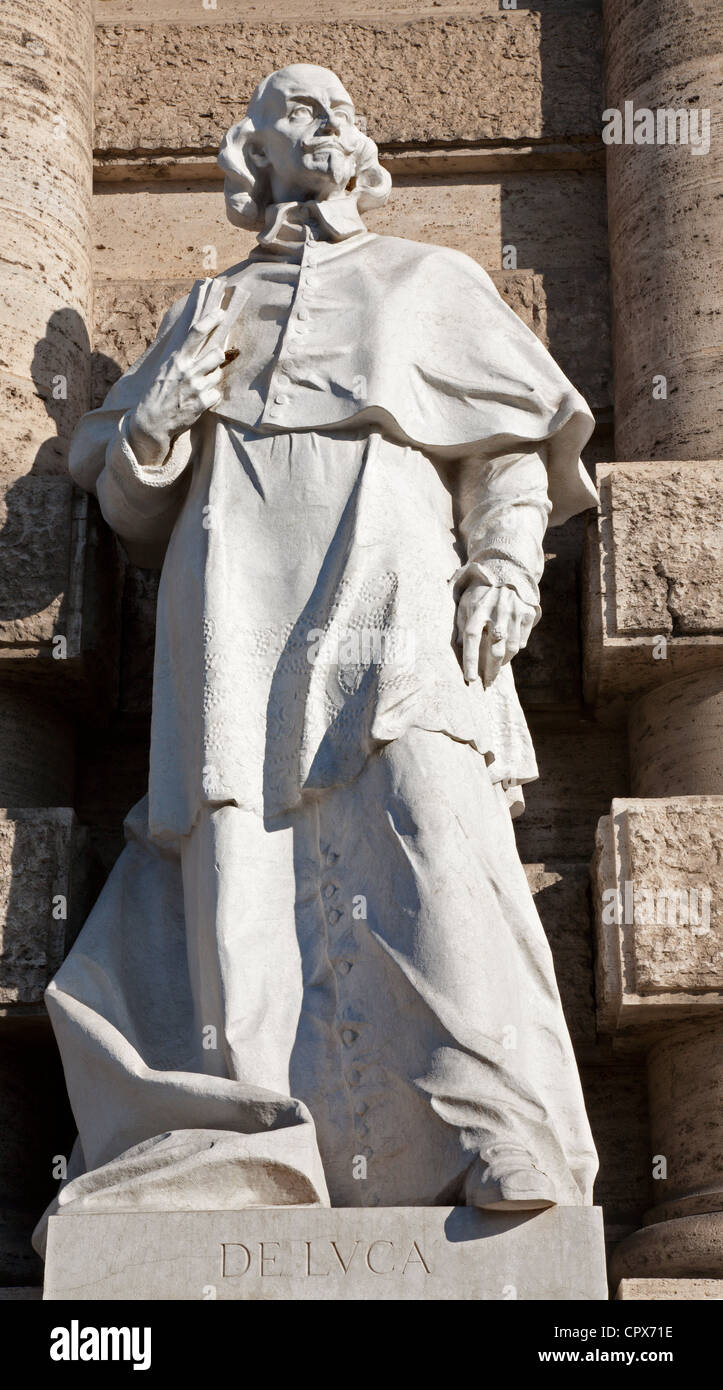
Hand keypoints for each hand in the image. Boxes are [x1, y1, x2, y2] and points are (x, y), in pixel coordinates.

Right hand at [127, 308, 227, 466]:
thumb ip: (182, 356)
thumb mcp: (165, 369)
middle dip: (217, 356)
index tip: (221, 312)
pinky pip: (216, 394)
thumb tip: (198, 339)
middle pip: (216, 354)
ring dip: (212, 378)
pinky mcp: (202, 403)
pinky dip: (210, 397)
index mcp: (176, 359)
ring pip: (218, 374)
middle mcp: (187, 370)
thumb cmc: (159, 393)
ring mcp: (196, 387)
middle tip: (212, 361)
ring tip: (199, 385)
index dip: (211, 320)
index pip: (196, 333)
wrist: (152, 421)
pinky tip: (198, 400)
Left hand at [455, 578, 536, 686]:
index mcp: (476, 609)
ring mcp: (515, 612)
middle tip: (488, 682)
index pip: (471, 638)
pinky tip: (507, 648)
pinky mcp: (527, 613)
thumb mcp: (464, 604)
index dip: (470, 660)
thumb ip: (460, 626)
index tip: (471, 679)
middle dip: (491, 671)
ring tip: (497, 666)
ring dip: (503, 662)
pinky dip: (515, 648)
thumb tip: (456, 648)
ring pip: (511, 649)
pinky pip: (522, 641)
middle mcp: (496, 611)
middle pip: (495, 650)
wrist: (504, 571)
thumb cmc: (479, 593)